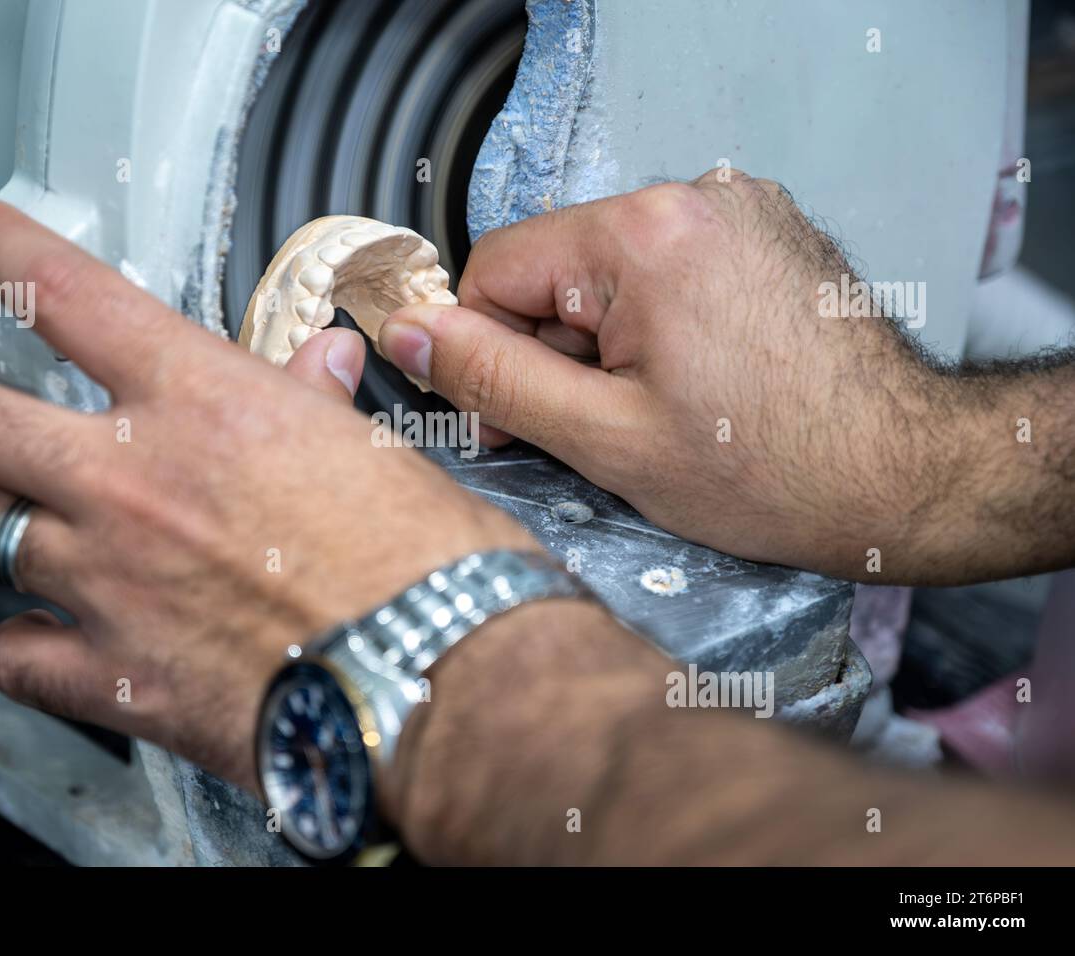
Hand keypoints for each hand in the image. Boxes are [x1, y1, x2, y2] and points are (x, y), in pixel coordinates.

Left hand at [0, 196, 535, 789]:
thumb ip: (316, 404)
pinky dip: (16, 641)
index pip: (61, 292)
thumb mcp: (377, 452)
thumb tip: (321, 364)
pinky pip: (9, 653)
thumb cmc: (428, 569)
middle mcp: (132, 482)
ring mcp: (107, 580)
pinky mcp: (110, 676)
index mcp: (204, 404)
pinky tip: (43, 634)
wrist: (439, 684)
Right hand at [380, 170, 975, 582]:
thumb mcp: (603, 438)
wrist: (906, 475)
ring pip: (608, 274)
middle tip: (587, 431)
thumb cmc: (767, 471)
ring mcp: (737, 208)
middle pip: (555, 269)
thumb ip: (492, 377)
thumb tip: (408, 331)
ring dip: (603, 344)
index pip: (496, 269)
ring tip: (654, 412)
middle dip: (551, 352)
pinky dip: (653, 326)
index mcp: (641, 234)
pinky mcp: (765, 231)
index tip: (510, 418)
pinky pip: (666, 270)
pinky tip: (690, 383)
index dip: (485, 351)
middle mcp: (691, 195)